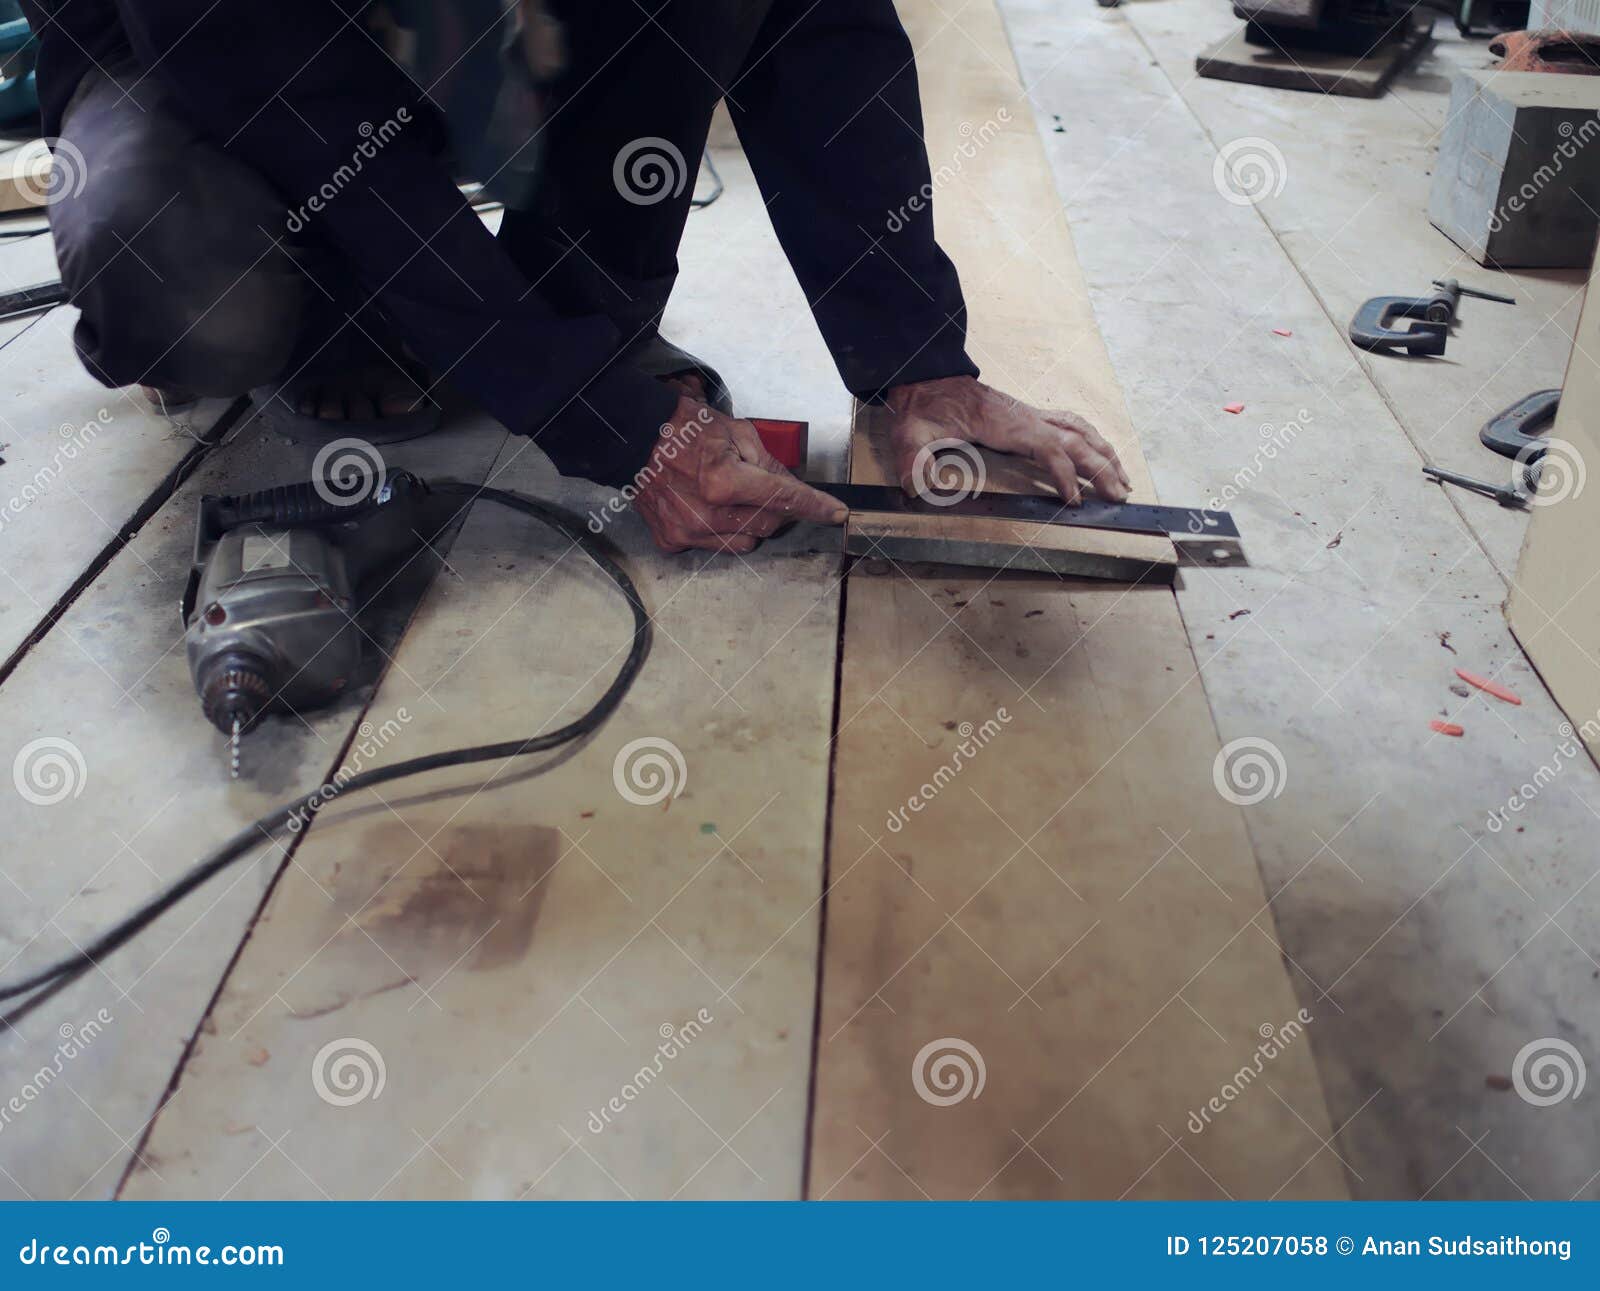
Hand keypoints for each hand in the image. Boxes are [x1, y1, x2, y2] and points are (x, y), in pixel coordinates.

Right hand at [631, 396, 847, 553]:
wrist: (633, 440)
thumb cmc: (686, 429)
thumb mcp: (737, 433)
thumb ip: (770, 466)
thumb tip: (794, 492)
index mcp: (724, 481)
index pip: (784, 499)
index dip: (815, 506)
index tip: (836, 513)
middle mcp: (707, 514)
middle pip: (768, 524)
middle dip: (776, 507)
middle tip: (763, 486)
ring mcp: (689, 533)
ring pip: (746, 541)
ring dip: (749, 521)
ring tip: (729, 495)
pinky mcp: (674, 542)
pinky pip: (716, 546)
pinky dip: (720, 529)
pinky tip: (704, 506)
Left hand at [884, 376, 1130, 503]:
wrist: (926, 377)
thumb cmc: (924, 406)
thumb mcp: (912, 433)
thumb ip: (913, 458)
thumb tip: (914, 487)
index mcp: (1008, 424)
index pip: (1050, 449)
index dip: (1065, 476)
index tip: (1075, 502)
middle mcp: (1027, 418)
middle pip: (1077, 441)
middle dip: (1102, 469)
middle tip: (1121, 496)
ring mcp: (1031, 415)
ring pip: (1081, 431)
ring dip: (1105, 454)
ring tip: (1123, 480)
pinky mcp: (1029, 415)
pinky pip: (1071, 424)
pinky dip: (1092, 439)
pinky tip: (1102, 453)